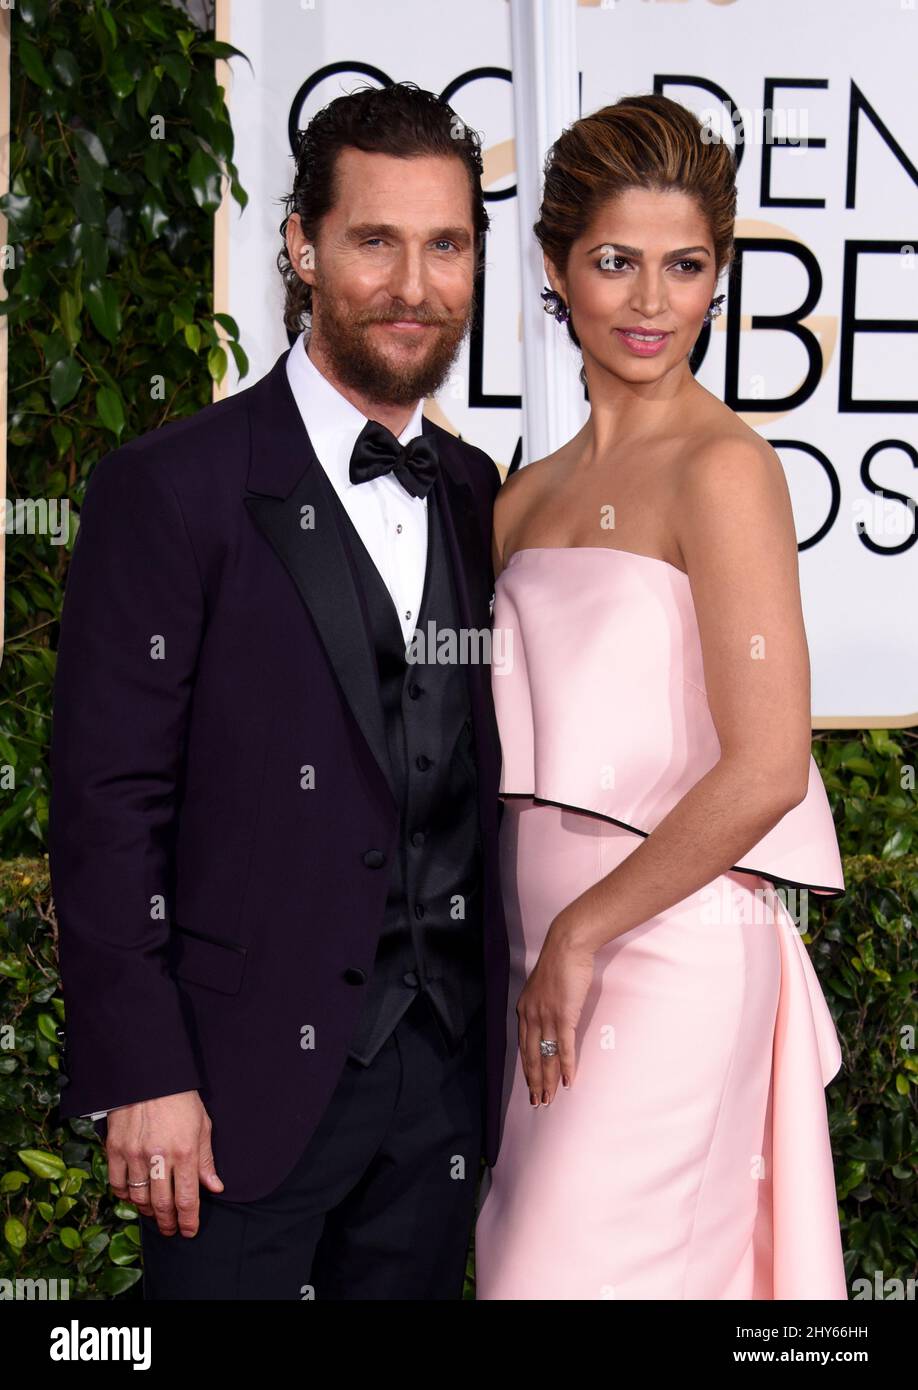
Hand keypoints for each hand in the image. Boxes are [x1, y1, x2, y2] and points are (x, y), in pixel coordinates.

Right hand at [105, 1090, 223, 1236]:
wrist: (149, 1075)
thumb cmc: (180, 1098)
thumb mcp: (202, 1125)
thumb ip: (206, 1160)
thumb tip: (214, 1187)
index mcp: (185, 1152)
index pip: (188, 1199)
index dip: (188, 1221)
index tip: (189, 1231)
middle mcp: (159, 1157)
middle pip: (162, 1205)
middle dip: (169, 1223)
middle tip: (172, 1229)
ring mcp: (134, 1154)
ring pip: (139, 1198)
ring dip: (148, 1212)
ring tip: (155, 1214)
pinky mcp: (115, 1149)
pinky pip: (117, 1184)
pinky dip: (125, 1195)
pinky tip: (133, 1196)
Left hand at [516, 913, 595, 1106]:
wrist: (567, 946)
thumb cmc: (560, 964)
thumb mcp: (544, 988)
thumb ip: (544, 1006)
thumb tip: (551, 1020)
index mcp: (525, 1010)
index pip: (524, 1046)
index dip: (527, 1068)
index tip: (530, 1084)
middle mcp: (532, 1016)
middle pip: (532, 1056)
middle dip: (535, 1081)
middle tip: (538, 1101)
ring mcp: (547, 1017)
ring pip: (546, 1056)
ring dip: (549, 1080)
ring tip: (550, 1098)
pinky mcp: (564, 1016)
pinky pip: (564, 1047)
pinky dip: (566, 1066)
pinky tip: (568, 1081)